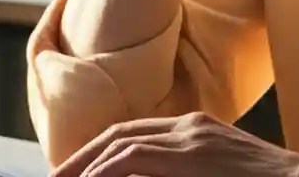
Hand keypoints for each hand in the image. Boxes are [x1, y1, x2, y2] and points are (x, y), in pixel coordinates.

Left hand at [52, 111, 298, 176]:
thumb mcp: (221, 174)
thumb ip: (187, 174)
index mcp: (196, 130)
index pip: (135, 133)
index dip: (100, 151)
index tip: (76, 171)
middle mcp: (190, 126)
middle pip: (121, 133)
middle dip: (84, 156)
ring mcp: (193, 137)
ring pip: (123, 142)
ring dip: (87, 164)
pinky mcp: (195, 154)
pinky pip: (137, 155)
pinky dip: (108, 167)